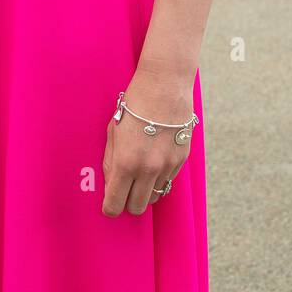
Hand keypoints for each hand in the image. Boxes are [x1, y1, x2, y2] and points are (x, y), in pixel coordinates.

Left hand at [101, 71, 194, 216]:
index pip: (115, 204)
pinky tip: (154, 159)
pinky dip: (159, 178)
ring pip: (155, 196)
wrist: (165, 84)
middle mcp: (148, 169)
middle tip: (124, 189)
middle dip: (128, 202)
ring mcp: (168, 166)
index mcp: (126, 162)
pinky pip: (168, 181)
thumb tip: (111, 183)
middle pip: (137, 208)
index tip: (109, 203)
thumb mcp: (114, 131)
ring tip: (140, 174)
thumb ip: (111, 161)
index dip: (110, 207)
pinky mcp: (182, 159)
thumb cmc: (135, 103)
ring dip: (145, 190)